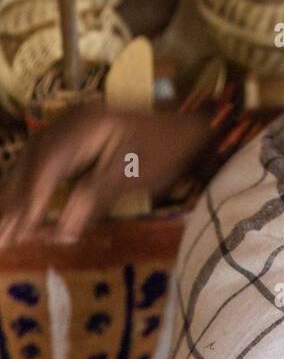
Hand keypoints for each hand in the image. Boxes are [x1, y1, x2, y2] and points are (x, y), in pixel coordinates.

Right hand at [0, 104, 213, 245]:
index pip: (48, 165)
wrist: (189, 125)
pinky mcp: (74, 136)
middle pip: (33, 162)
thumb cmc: (167, 149)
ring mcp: (71, 126)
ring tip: (4, 228)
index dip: (31, 199)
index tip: (21, 230)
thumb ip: (94, 198)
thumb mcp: (134, 176)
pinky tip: (21, 206)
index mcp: (87, 126)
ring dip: (17, 195)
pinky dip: (30, 185)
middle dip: (15, 201)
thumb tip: (62, 232)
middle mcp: (72, 121)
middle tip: (2, 238)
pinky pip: (43, 160)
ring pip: (33, 161)